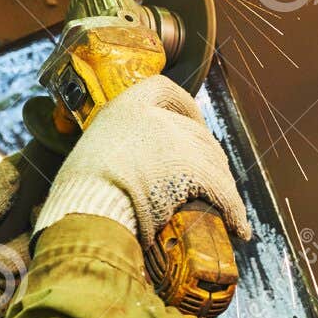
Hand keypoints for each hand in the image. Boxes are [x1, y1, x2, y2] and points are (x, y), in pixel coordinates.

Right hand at [33, 75, 251, 244]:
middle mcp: (154, 118)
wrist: (86, 211)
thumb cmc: (79, 196)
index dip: (183, 105)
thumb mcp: (90, 162)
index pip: (162, 90)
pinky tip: (237, 227)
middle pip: (195, 132)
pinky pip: (224, 190)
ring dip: (221, 185)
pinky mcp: (195, 170)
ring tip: (222, 209)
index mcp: (123, 108)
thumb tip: (123, 175)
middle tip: (208, 181)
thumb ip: (112, 157)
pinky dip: (233, 209)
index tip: (190, 122)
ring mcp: (176, 141)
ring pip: (213, 159)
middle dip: (206, 157)